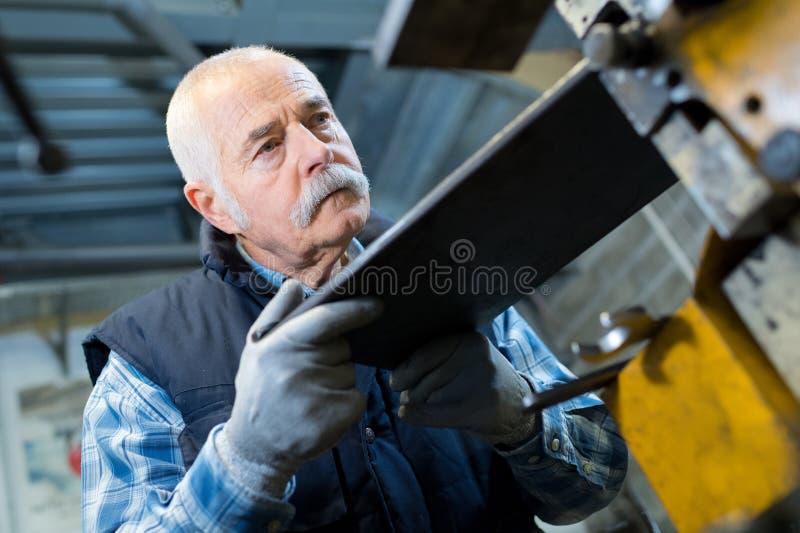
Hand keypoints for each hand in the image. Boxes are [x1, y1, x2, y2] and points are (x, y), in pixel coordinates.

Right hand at [221, 280, 381, 495]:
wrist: (255, 447)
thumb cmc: (260, 388)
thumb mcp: (257, 348)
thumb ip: (277, 313)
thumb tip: (295, 286)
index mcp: (278, 346)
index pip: (325, 320)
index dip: (354, 310)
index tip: (377, 305)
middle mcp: (296, 370)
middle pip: (342, 348)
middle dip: (333, 355)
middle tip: (306, 373)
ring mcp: (315, 397)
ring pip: (349, 374)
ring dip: (338, 381)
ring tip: (310, 395)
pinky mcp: (331, 421)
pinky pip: (357, 398)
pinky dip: (347, 403)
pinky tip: (322, 412)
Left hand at [390, 331, 536, 444]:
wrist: (518, 408)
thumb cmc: (477, 383)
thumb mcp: (460, 361)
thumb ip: (431, 359)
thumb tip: (396, 378)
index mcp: (468, 339)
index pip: (424, 354)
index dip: (404, 371)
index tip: (397, 382)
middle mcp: (477, 355)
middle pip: (423, 379)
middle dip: (413, 391)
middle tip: (419, 397)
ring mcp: (483, 380)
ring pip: (427, 397)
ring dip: (420, 405)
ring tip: (437, 405)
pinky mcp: (482, 407)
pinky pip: (436, 414)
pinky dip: (417, 416)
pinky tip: (407, 414)